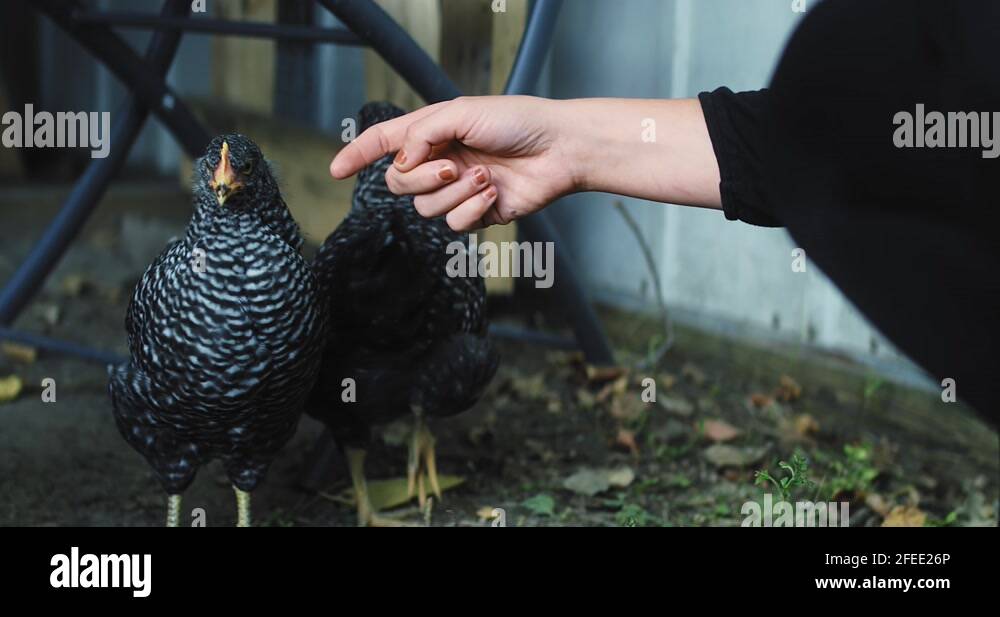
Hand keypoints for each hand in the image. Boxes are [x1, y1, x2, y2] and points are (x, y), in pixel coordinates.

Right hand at [330, 96, 580, 230]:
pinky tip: (493, 194)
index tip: (335, 169)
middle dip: (421, 178)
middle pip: (399, 184)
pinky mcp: (478, 213)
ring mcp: (458, 189)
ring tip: (484, 175)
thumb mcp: (461, 112)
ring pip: (426, 208)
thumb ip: (420, 134)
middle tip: (453, 165)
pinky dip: (472, 209)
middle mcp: (441, 161)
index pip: (384, 143)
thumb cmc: (516, 122)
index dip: (357, 154)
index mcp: (433, 132)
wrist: (559, 149)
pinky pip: (455, 224)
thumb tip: (399, 163)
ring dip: (454, 193)